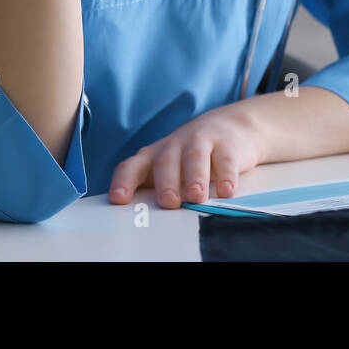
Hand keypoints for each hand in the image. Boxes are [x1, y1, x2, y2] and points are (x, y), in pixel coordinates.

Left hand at [107, 103, 265, 207]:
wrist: (230, 125)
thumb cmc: (190, 156)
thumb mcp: (169, 169)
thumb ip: (156, 189)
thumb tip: (142, 223)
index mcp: (153, 156)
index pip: (131, 166)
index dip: (124, 182)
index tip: (118, 199)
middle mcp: (174, 146)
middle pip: (165, 161)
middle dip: (165, 181)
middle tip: (168, 202)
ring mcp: (200, 141)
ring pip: (194, 156)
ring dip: (194, 177)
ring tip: (196, 197)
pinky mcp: (226, 144)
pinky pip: (225, 159)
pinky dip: (226, 175)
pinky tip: (226, 191)